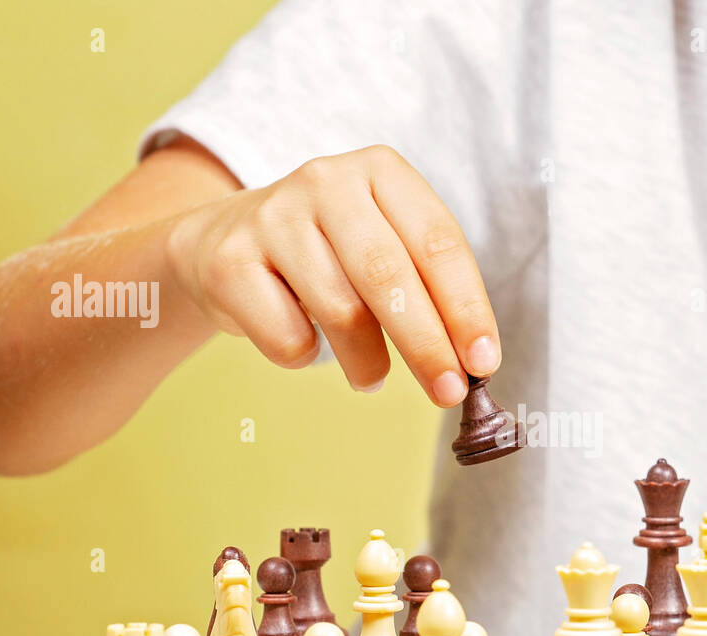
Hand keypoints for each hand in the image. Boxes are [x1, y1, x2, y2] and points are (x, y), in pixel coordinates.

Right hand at [165, 144, 498, 405]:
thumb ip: (427, 290)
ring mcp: (273, 216)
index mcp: (381, 171)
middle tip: (449, 393)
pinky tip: (304, 340)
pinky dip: (306, 356)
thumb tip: (471, 363)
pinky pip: (287, 335)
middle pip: (388, 275)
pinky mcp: (230, 261)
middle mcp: (327, 181)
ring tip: (371, 378)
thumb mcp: (383, 247)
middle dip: (426, 344)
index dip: (466, 308)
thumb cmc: (329, 255)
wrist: (221, 241)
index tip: (484, 361)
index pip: (438, 243)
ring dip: (368, 362)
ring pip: (340, 310)